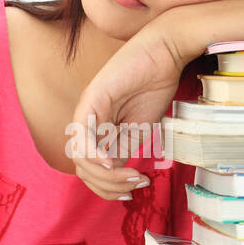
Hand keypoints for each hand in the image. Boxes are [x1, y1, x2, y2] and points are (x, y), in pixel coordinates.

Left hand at [68, 20, 186, 199]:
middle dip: (108, 186)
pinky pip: (82, 136)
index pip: (90, 170)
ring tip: (130, 176)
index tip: (134, 189)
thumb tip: (115, 177)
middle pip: (83, 169)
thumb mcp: (138, 130)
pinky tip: (113, 163)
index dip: (108, 187)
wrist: (163, 55)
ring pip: (80, 158)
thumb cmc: (153, 86)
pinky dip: (95, 155)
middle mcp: (86, 123)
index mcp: (97, 130)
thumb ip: (123, 151)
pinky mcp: (91, 100)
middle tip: (135, 184)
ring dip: (105, 176)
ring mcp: (86, 111)